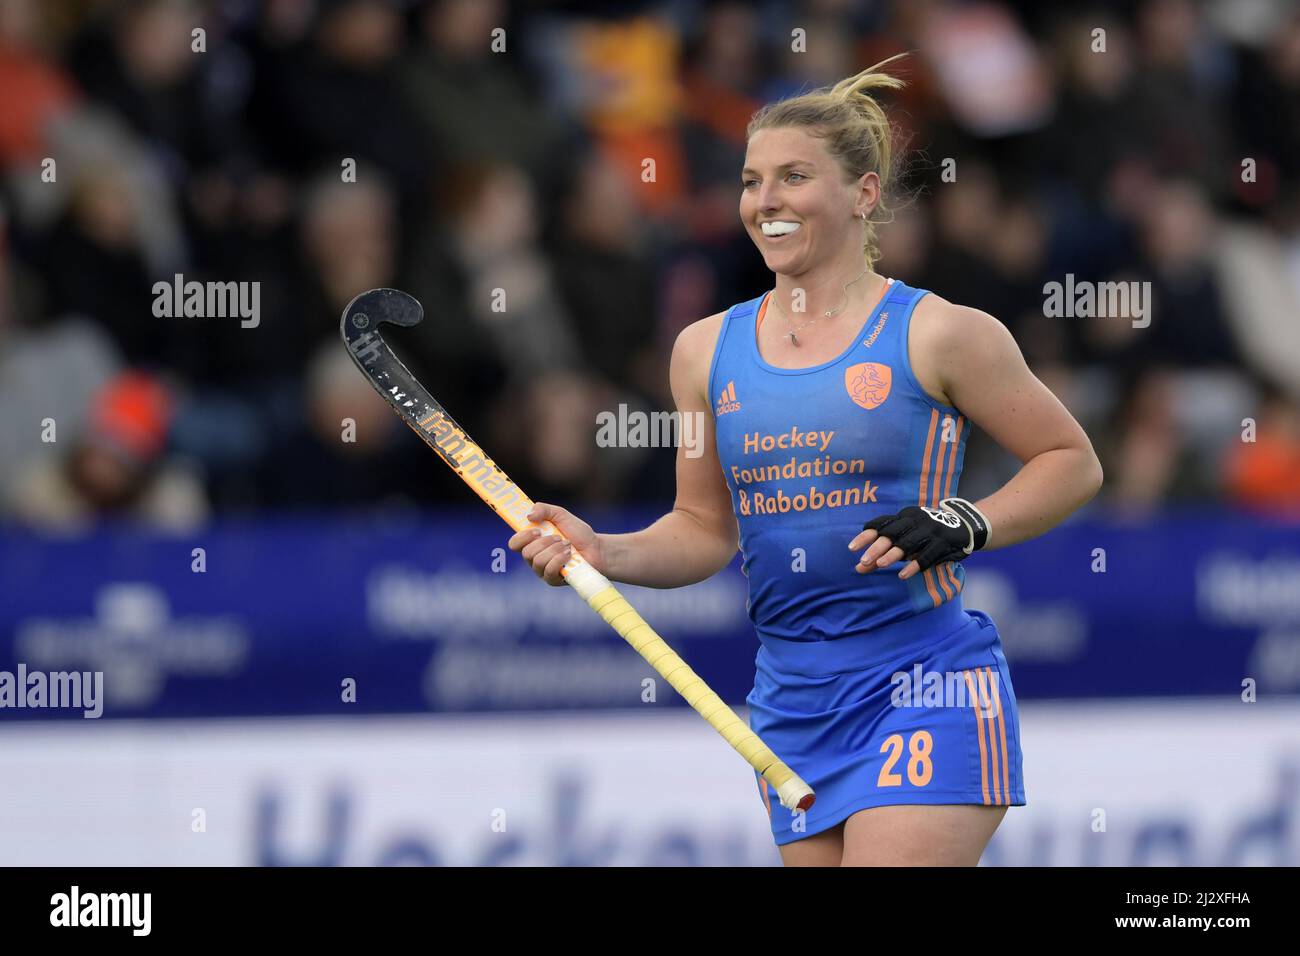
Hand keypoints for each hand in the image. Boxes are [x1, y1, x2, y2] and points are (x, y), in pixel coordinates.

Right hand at [507, 502, 603, 585]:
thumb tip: (529, 515)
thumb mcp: (561, 515)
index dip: (522, 537)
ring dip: (555, 550)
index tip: (536, 530)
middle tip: (559, 537)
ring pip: (537, 561)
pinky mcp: (552, 580)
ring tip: (567, 545)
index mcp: (532, 542)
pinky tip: (569, 555)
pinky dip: (560, 559)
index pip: (514, 544)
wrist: (596, 548)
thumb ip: (544, 509)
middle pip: (526, 553)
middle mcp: (533, 557)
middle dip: (545, 542)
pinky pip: (548, 571)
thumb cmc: (578, 533)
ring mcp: (542, 570)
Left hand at [848, 499, 989, 580]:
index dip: (866, 536)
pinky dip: (915, 565)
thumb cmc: (927, 536)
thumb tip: (859, 568)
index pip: (882, 524)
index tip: (851, 548)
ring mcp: (931, 530)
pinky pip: (928, 555)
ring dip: (893, 555)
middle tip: (862, 561)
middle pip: (893, 534)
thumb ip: (884, 552)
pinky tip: (902, 575)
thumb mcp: (907, 539)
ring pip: (909, 543)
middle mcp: (916, 521)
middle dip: (876, 548)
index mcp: (905, 517)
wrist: (965, 527)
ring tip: (879, 565)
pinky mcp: (944, 543)